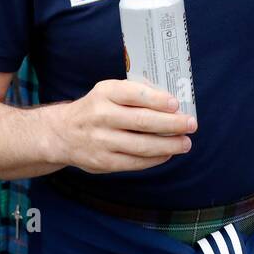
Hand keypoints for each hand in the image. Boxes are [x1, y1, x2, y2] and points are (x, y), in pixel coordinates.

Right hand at [48, 79, 194, 173]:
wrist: (62, 133)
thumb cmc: (95, 108)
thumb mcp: (108, 91)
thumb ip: (136, 93)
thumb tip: (170, 101)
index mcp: (104, 93)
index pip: (134, 94)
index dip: (158, 99)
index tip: (176, 104)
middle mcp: (101, 116)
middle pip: (142, 121)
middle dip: (171, 124)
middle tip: (191, 124)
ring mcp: (101, 141)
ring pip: (141, 145)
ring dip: (168, 145)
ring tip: (185, 143)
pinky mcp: (103, 162)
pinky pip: (134, 162)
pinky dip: (155, 159)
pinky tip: (167, 153)